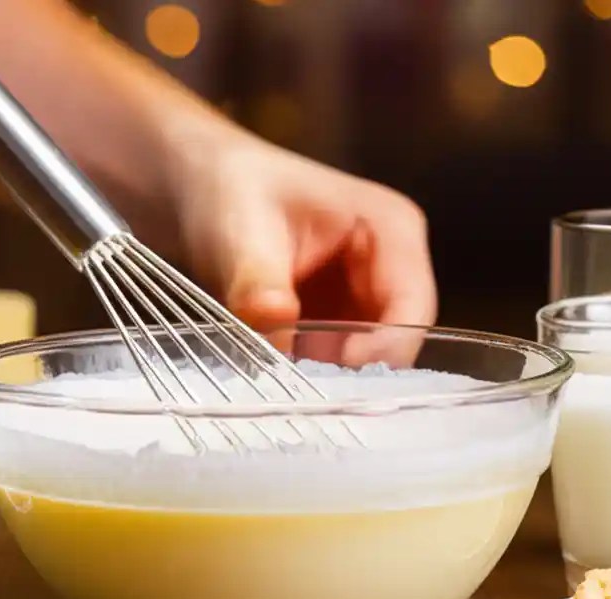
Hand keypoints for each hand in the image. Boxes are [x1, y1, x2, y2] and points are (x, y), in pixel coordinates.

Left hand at [168, 132, 436, 365]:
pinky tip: (275, 383)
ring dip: (329, 382)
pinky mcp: (336, 325)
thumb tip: (275, 329)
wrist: (198, 188)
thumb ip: (260, 281)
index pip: (412, 306)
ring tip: (281, 389)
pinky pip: (335, 366)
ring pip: (367, 363)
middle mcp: (390, 268)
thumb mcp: (241, 229)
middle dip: (354, 375)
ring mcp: (364, 300)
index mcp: (392, 229)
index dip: (384, 350)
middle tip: (302, 397)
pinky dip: (310, 380)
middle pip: (396, 342)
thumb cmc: (230, 188)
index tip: (335, 379)